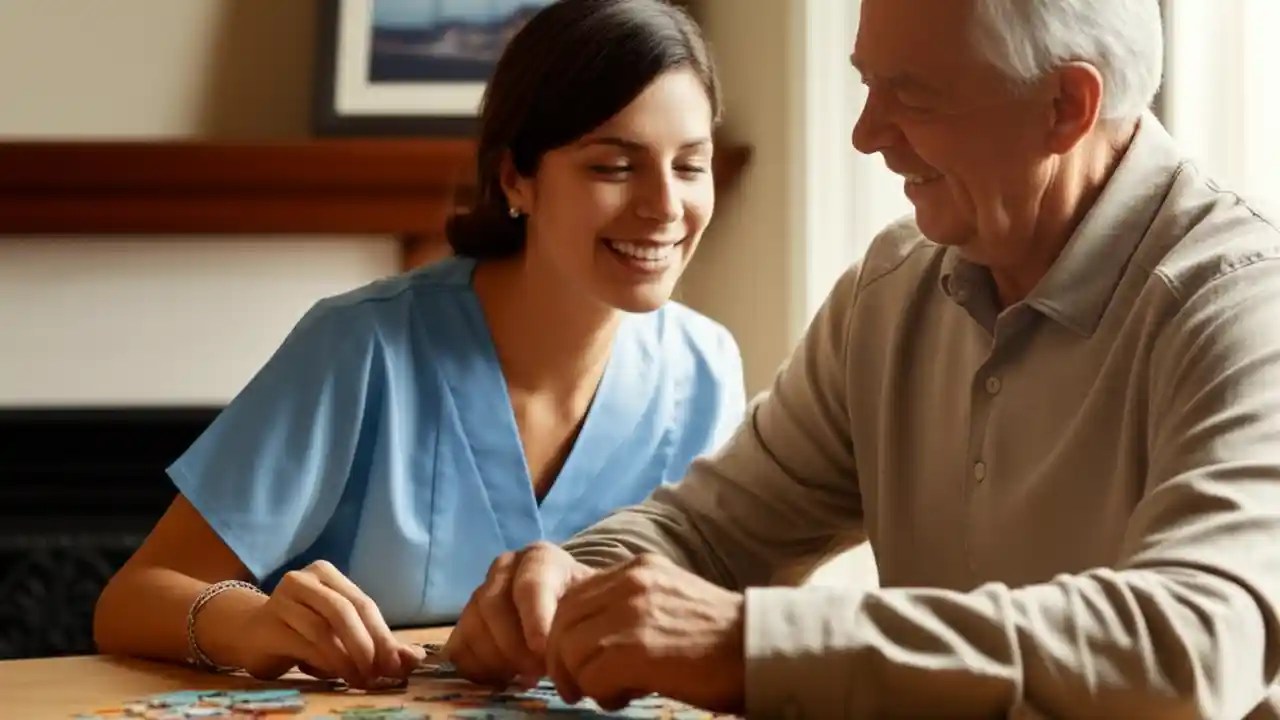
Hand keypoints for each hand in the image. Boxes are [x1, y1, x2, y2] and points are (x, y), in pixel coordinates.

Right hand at [224, 560, 421, 687]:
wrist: (247, 635)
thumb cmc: (301, 631)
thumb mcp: (342, 633)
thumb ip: (377, 642)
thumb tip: (416, 658)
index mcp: (326, 573)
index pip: (364, 603)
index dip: (384, 635)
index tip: (398, 665)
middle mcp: (304, 579)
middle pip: (347, 611)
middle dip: (369, 645)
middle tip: (382, 674)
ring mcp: (282, 599)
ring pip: (326, 629)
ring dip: (348, 659)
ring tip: (361, 679)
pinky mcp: (268, 624)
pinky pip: (305, 644)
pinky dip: (327, 662)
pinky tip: (338, 676)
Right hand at [445, 542, 595, 686]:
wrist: (566, 606)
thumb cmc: (581, 607)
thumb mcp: (589, 607)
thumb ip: (578, 625)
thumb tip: (569, 662)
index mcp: (539, 558)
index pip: (531, 585)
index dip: (534, 618)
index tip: (542, 649)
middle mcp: (504, 569)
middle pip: (493, 606)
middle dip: (514, 646)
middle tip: (536, 674)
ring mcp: (480, 593)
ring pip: (472, 627)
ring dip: (496, 661)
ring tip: (525, 679)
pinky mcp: (465, 622)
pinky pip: (458, 648)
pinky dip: (477, 669)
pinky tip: (502, 680)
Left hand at [545, 554, 745, 713]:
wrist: (758, 649)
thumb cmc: (718, 637)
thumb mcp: (668, 599)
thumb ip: (628, 605)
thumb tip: (588, 637)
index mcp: (637, 569)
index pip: (574, 597)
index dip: (564, 633)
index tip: (574, 661)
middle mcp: (629, 583)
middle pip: (563, 622)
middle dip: (563, 660)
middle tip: (575, 687)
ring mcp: (631, 614)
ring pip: (570, 650)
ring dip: (583, 680)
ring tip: (611, 692)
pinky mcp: (636, 650)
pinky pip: (591, 676)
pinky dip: (602, 694)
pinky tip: (625, 697)